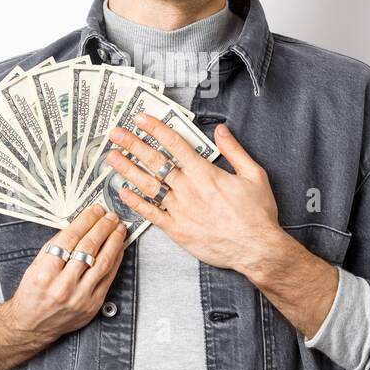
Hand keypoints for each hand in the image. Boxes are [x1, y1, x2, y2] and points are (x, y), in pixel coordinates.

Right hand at [6, 205, 127, 342]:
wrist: (32, 324)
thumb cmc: (33, 292)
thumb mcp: (37, 265)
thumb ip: (57, 246)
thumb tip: (81, 225)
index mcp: (45, 273)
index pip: (70, 239)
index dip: (86, 221)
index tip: (95, 210)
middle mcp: (63, 286)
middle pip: (88, 248)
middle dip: (102, 228)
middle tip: (110, 216)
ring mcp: (80, 297)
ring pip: (102, 262)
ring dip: (114, 242)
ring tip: (119, 229)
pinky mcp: (92, 305)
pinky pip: (108, 277)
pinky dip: (115, 260)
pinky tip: (118, 248)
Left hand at [106, 115, 281, 273]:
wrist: (256, 249)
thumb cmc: (257, 215)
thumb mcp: (254, 175)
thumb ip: (235, 151)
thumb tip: (222, 130)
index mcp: (205, 173)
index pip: (174, 144)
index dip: (155, 129)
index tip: (141, 119)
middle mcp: (188, 189)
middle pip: (155, 162)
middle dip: (133, 145)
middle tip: (116, 134)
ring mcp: (180, 210)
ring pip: (148, 185)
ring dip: (127, 170)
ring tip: (111, 158)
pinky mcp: (176, 230)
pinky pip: (150, 214)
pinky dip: (135, 203)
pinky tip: (122, 192)